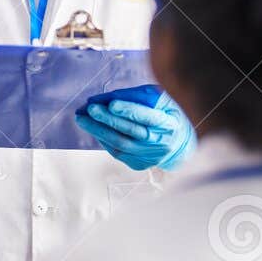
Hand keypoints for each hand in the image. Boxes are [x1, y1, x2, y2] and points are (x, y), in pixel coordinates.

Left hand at [74, 87, 195, 171]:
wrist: (180, 147)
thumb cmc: (169, 118)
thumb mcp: (163, 101)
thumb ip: (139, 97)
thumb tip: (110, 98)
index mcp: (169, 124)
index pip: (148, 117)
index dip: (130, 110)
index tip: (111, 104)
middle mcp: (159, 142)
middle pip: (130, 131)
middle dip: (107, 119)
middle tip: (90, 109)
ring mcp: (148, 155)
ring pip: (119, 143)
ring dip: (98, 130)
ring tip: (82, 118)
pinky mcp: (138, 163)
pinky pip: (116, 151)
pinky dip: (103, 138)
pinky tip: (93, 128)